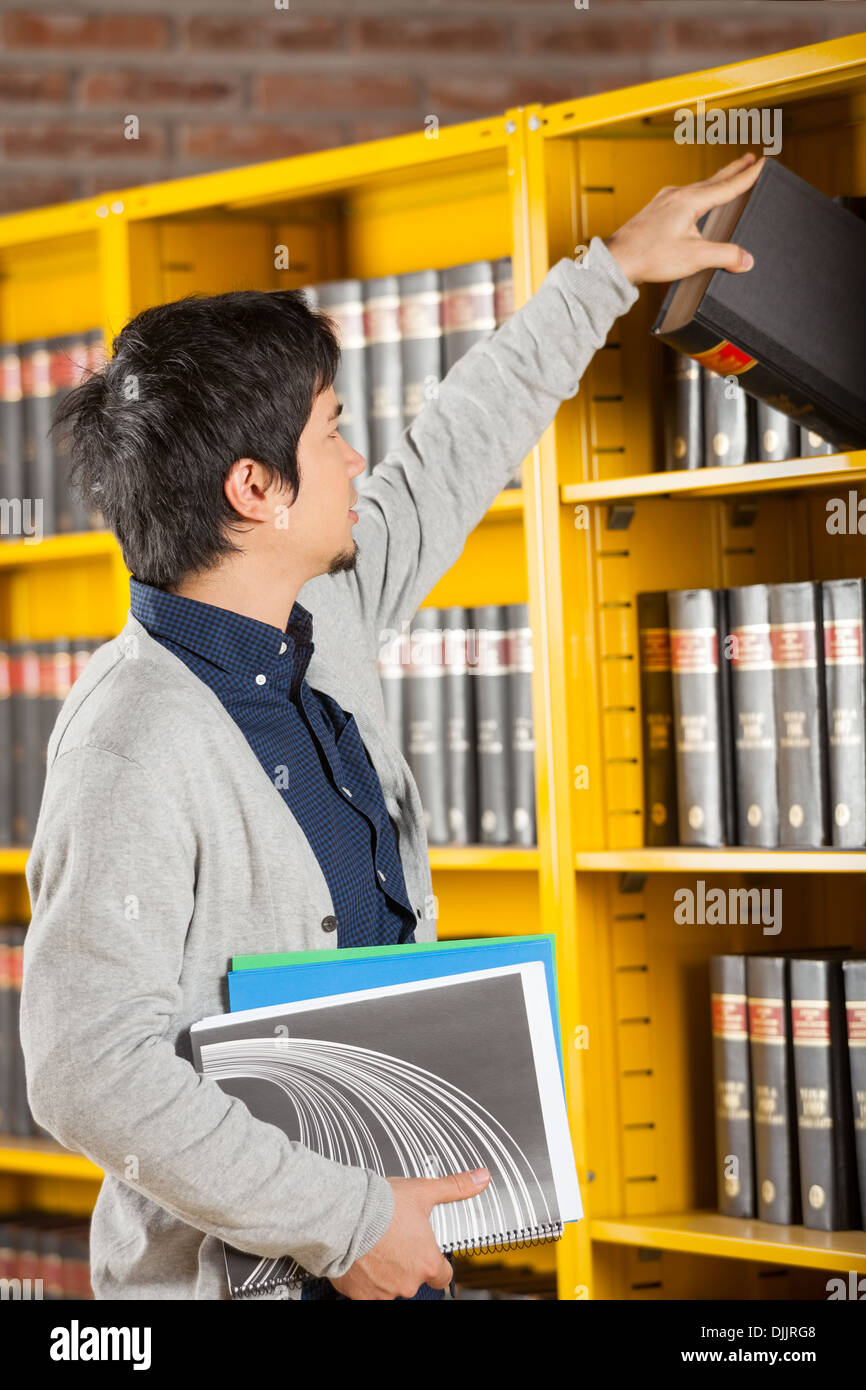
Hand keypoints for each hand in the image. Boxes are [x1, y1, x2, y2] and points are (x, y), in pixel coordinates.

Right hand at [328, 1166, 490, 1299]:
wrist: (343, 1215)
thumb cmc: (380, 1206)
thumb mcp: (424, 1191)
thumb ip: (455, 1188)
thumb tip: (481, 1178)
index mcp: (427, 1262)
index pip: (442, 1275)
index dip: (435, 1262)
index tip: (426, 1251)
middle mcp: (408, 1282)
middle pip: (414, 1278)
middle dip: (406, 1262)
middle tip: (394, 1238)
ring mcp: (384, 1291)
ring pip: (390, 1285)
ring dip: (386, 1270)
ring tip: (376, 1244)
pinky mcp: (360, 1296)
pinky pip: (367, 1291)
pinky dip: (365, 1278)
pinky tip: (361, 1257)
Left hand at [603, 152, 766, 286]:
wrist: (617, 260)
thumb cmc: (650, 256)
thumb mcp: (694, 257)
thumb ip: (724, 256)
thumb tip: (746, 260)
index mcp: (690, 201)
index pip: (728, 186)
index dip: (748, 175)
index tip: (763, 163)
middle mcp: (677, 195)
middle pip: (713, 180)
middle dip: (734, 170)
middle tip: (750, 158)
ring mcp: (664, 201)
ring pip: (698, 187)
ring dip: (715, 181)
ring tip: (727, 177)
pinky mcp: (655, 211)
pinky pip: (684, 196)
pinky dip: (698, 193)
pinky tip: (695, 200)